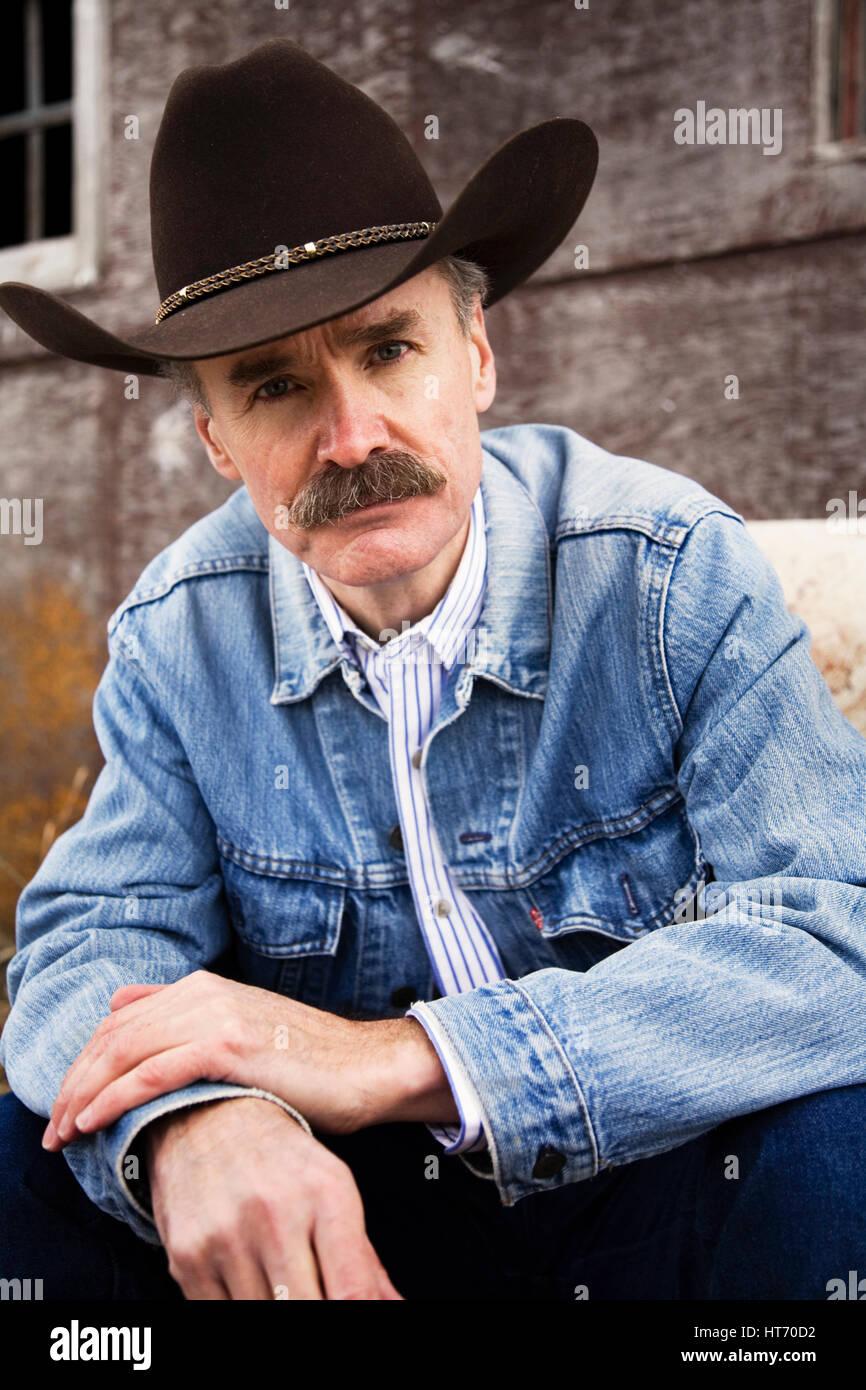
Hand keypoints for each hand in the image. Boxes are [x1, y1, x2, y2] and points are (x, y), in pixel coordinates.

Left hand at [43, 970, 449, 1148]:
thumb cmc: (307, 1059)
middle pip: (112, 1037)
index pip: (118, 1023)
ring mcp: (215, 1015)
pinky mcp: (228, 1046)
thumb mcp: (240, 1026)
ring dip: (83, 1095)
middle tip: (53, 1128)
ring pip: (124, 1052)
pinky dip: (114, 1097)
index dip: (84, 1063)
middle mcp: (203, 992)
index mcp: (202, 986)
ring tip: (64, 1133)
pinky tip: (93, 1121)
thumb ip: (185, 1013)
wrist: (364, 1067)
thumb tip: (123, 1002)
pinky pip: (152, 1071)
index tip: (67, 1104)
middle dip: (74, 1083)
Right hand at [145, 1096, 403, 1300]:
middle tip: (317, 1293)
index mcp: (324, 1193)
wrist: (207, 1116)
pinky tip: (251, 1284)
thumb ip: (364, 1259)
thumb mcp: (334, 1189)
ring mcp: (226, 1237)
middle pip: (305, 1309)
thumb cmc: (279, 1157)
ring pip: (261, 1316)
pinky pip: (218, 1312)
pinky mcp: (186, 1256)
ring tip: (283, 1283)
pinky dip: (239, 1307)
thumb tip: (391, 1307)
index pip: (351, 1292)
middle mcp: (275, 1213)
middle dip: (317, 1309)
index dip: (360, 1316)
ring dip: (275, 1308)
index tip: (356, 1311)